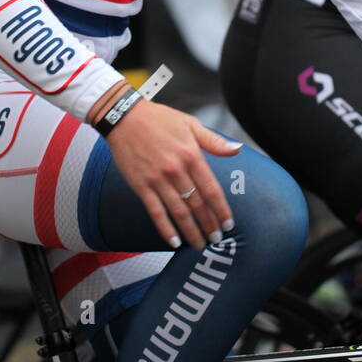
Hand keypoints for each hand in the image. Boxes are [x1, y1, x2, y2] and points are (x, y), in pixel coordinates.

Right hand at [94, 97, 240, 249]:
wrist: (124, 117)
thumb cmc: (158, 119)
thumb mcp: (190, 124)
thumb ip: (214, 141)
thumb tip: (237, 150)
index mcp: (191, 154)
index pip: (211, 189)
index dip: (221, 209)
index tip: (228, 223)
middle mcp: (176, 170)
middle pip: (197, 204)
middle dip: (208, 224)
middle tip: (216, 240)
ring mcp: (157, 179)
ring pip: (178, 212)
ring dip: (190, 231)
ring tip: (199, 244)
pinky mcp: (141, 185)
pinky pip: (155, 211)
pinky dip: (165, 228)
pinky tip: (173, 241)